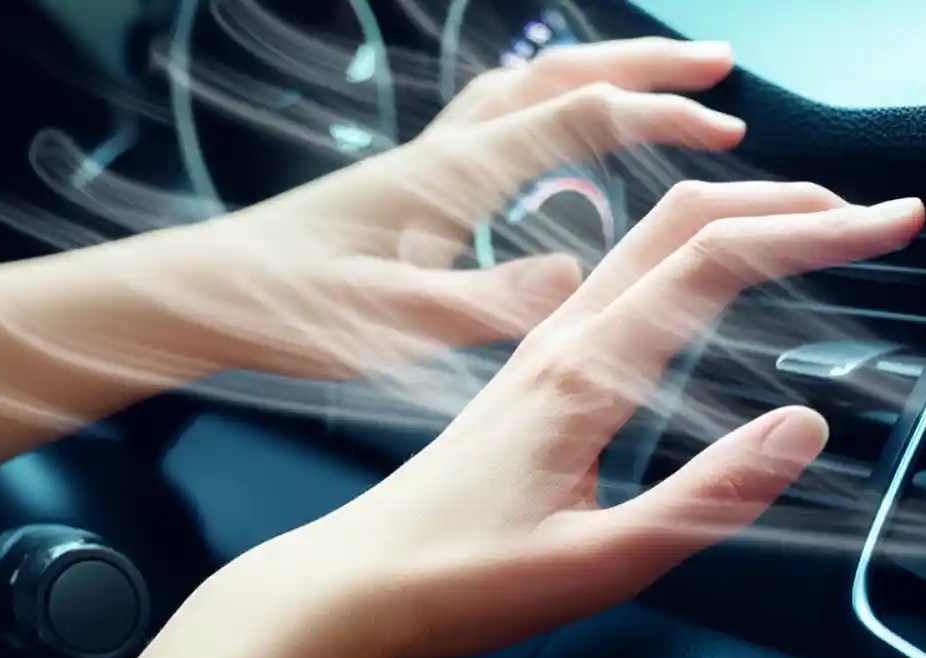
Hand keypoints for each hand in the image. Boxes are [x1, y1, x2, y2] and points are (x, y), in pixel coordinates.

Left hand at [85, 183, 924, 657]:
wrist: (359, 579)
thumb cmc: (463, 578)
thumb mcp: (602, 562)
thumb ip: (709, 496)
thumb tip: (801, 428)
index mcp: (585, 371)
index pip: (714, 261)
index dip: (811, 231)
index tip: (887, 224)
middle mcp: (562, 336)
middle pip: (680, 222)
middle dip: (783, 202)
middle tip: (867, 216)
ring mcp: (542, 343)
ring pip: (646, 239)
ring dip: (733, 216)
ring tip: (804, 228)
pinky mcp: (532, 365)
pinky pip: (619, 274)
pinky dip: (684, 250)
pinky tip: (701, 277)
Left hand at [139, 38, 744, 378]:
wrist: (202, 293)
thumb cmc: (284, 310)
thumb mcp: (387, 322)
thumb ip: (480, 301)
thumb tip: (574, 274)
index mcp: (449, 177)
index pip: (575, 119)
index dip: (656, 115)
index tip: (723, 126)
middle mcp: (443, 151)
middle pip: (560, 76)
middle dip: (645, 67)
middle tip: (715, 71)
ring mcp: (425, 158)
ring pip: (527, 84)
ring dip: (599, 75)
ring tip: (654, 86)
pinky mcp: (409, 179)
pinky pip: (496, 114)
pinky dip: (549, 103)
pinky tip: (559, 138)